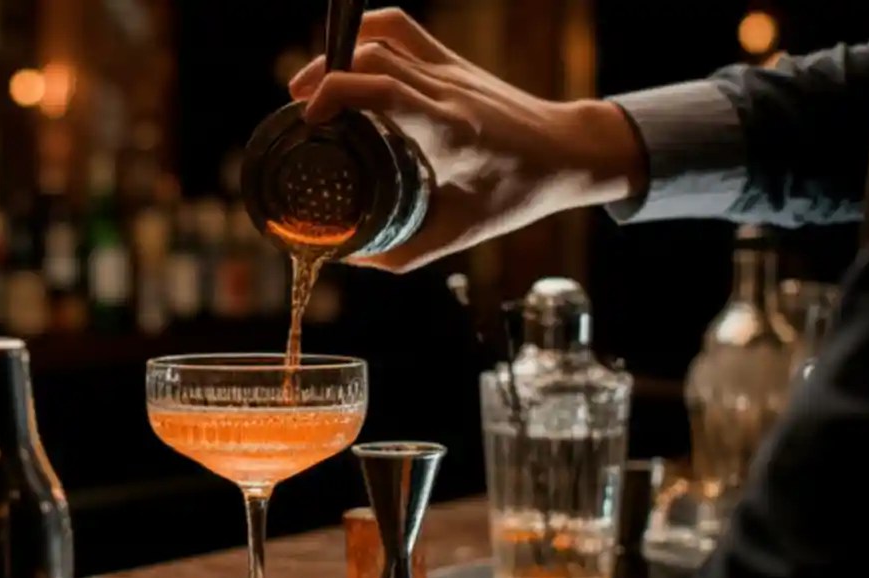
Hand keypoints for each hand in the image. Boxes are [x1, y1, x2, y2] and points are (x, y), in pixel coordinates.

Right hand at [289, 8, 645, 272]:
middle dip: (323, 77)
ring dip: (338, 53)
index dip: (336, 93)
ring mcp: (450, 70)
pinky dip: (365, 32)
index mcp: (448, 132)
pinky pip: (400, 28)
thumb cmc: (517, 194)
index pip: (384, 91)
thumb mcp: (457, 234)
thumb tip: (348, 258)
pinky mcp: (452, 61)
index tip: (310, 119)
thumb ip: (399, 251)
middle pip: (373, 58)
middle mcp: (447, 91)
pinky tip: (343, 57)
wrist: (567, 152)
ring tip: (310, 87)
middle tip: (301, 114)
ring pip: (382, 35)